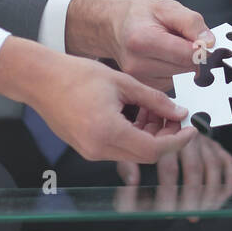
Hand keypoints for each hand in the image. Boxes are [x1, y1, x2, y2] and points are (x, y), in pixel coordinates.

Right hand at [0, 37, 195, 163]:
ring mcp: (91, 151)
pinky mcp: (86, 147)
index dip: (177, 141)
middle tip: (175, 116)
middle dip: (165, 138)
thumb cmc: (76, 75)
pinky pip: (118, 148)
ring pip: (132, 152)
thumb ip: (154, 100)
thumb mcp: (124, 83)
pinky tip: (136, 114)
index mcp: (109, 133)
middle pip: (145, 155)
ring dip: (149, 135)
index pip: (155, 149)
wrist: (40, 79)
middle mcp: (99, 149)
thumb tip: (179, 113)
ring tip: (154, 110)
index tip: (191, 129)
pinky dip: (133, 134)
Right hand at [66, 0, 211, 88]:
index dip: (202, 49)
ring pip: (182, 77)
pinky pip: (174, 82)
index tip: (207, 42)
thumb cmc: (139, 14)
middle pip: (185, 67)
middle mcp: (137, 63)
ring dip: (184, 63)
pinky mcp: (145, 86)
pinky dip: (176, 70)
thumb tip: (209, 43)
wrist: (113, 26)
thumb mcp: (167, 7)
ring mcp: (140, 78)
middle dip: (193, 54)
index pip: (186, 54)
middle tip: (185, 39)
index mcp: (142, 40)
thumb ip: (191, 22)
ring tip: (171, 46)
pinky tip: (165, 57)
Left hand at [117, 129, 231, 220]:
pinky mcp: (217, 147)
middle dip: (191, 195)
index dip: (168, 191)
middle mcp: (189, 137)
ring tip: (202, 211)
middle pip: (193, 168)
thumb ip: (129, 163)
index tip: (164, 209)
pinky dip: (228, 181)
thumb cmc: (149, 134)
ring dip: (209, 193)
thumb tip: (132, 183)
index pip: (169, 167)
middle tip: (186, 214)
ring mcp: (205, 142)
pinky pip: (229, 163)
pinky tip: (221, 198)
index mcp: (167, 137)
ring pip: (213, 167)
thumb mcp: (134, 146)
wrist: (166, 115)